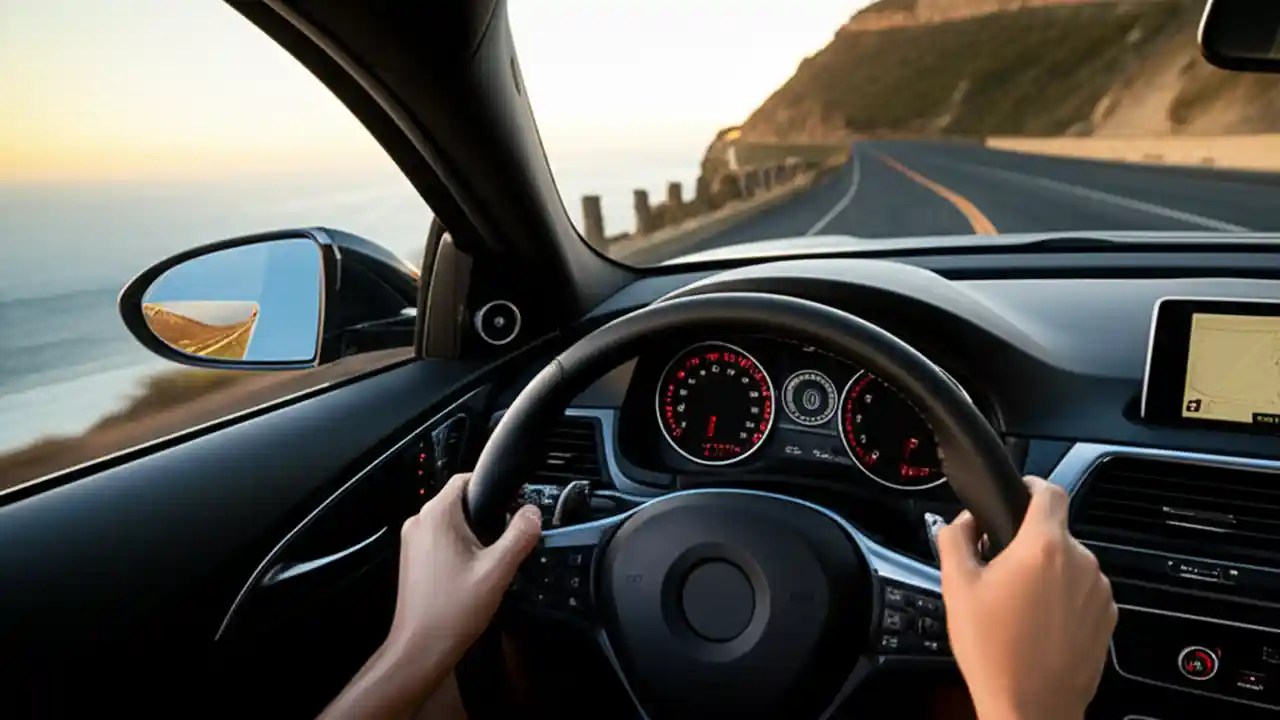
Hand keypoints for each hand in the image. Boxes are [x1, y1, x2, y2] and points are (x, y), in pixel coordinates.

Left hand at [319, 473, 540, 718]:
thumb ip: (519, 537)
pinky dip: (458, 547)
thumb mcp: (497, 571)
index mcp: (437, 516)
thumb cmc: (453, 610)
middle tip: (504, 539)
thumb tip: (532, 513)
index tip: (511, 503)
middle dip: (485, 514)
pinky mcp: (412, 558)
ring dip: (472, 533)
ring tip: (489, 560)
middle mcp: (419, 522)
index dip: (491, 486)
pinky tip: (471, 571)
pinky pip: (440, 538)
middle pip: (459, 501)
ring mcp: (412, 540)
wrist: (421, 647)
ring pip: (450, 521)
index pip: (465, 479)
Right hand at [938, 477, 1115, 719]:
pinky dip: (1064, 598)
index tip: (1019, 492)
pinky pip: (1083, 592)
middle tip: (1001, 571)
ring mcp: (1099, 592)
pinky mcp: (1108, 618)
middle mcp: (1081, 563)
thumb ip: (956, 538)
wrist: (1030, 707)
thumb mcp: (957, 586)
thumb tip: (965, 521)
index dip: (1031, 485)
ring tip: (1019, 605)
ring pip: (1070, 563)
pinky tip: (1039, 623)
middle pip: (1055, 532)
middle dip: (1028, 543)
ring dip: (1048, 573)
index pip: (1049, 490)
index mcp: (1043, 546)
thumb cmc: (993, 651)